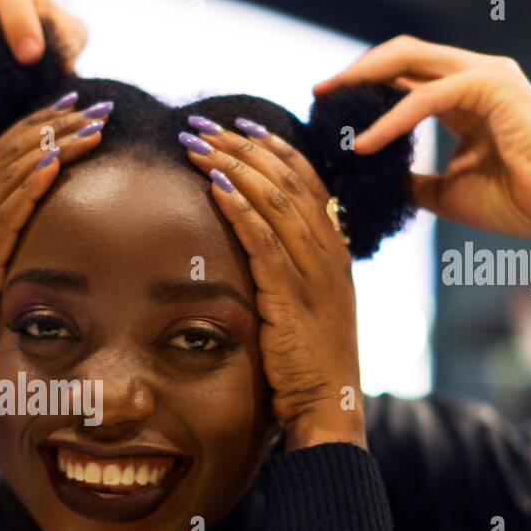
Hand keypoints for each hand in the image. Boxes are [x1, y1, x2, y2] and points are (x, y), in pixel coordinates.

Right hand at [0, 95, 107, 392]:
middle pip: (12, 153)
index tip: (76, 105)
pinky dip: (31, 187)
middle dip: (56, 125)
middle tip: (95, 105)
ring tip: (91, 126)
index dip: (40, 124)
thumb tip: (47, 232)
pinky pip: (5, 216)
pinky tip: (55, 166)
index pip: (5, 152)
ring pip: (12, 176)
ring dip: (55, 146)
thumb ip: (12, 245)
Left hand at [181, 120, 366, 450]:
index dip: (273, 147)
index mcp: (334, 250)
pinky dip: (238, 206)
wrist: (327, 407)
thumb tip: (256, 247)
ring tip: (196, 143)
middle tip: (202, 124)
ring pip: (275, 199)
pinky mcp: (292, 295)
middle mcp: (329, 252)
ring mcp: (314, 272)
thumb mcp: (305, 306)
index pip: (307, 179)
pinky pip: (264, 239)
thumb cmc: (308, 363)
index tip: (239, 125)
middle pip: (287, 178)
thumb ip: (288, 272)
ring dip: (232, 165)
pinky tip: (213, 184)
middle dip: (242, 145)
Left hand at [313, 35, 530, 240]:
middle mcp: (475, 77)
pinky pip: (426, 98)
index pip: (405, 75)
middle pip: (403, 56)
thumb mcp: (445, 191)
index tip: (328, 104)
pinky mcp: (492, 87)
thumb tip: (374, 182)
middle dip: (357, 72)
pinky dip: (391, 120)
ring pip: (410, 61)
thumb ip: (411, 178)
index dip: (364, 85)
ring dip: (365, 80)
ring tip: (331, 102)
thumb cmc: (515, 202)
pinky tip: (364, 143)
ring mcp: (486, 76)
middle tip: (319, 92)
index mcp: (465, 97)